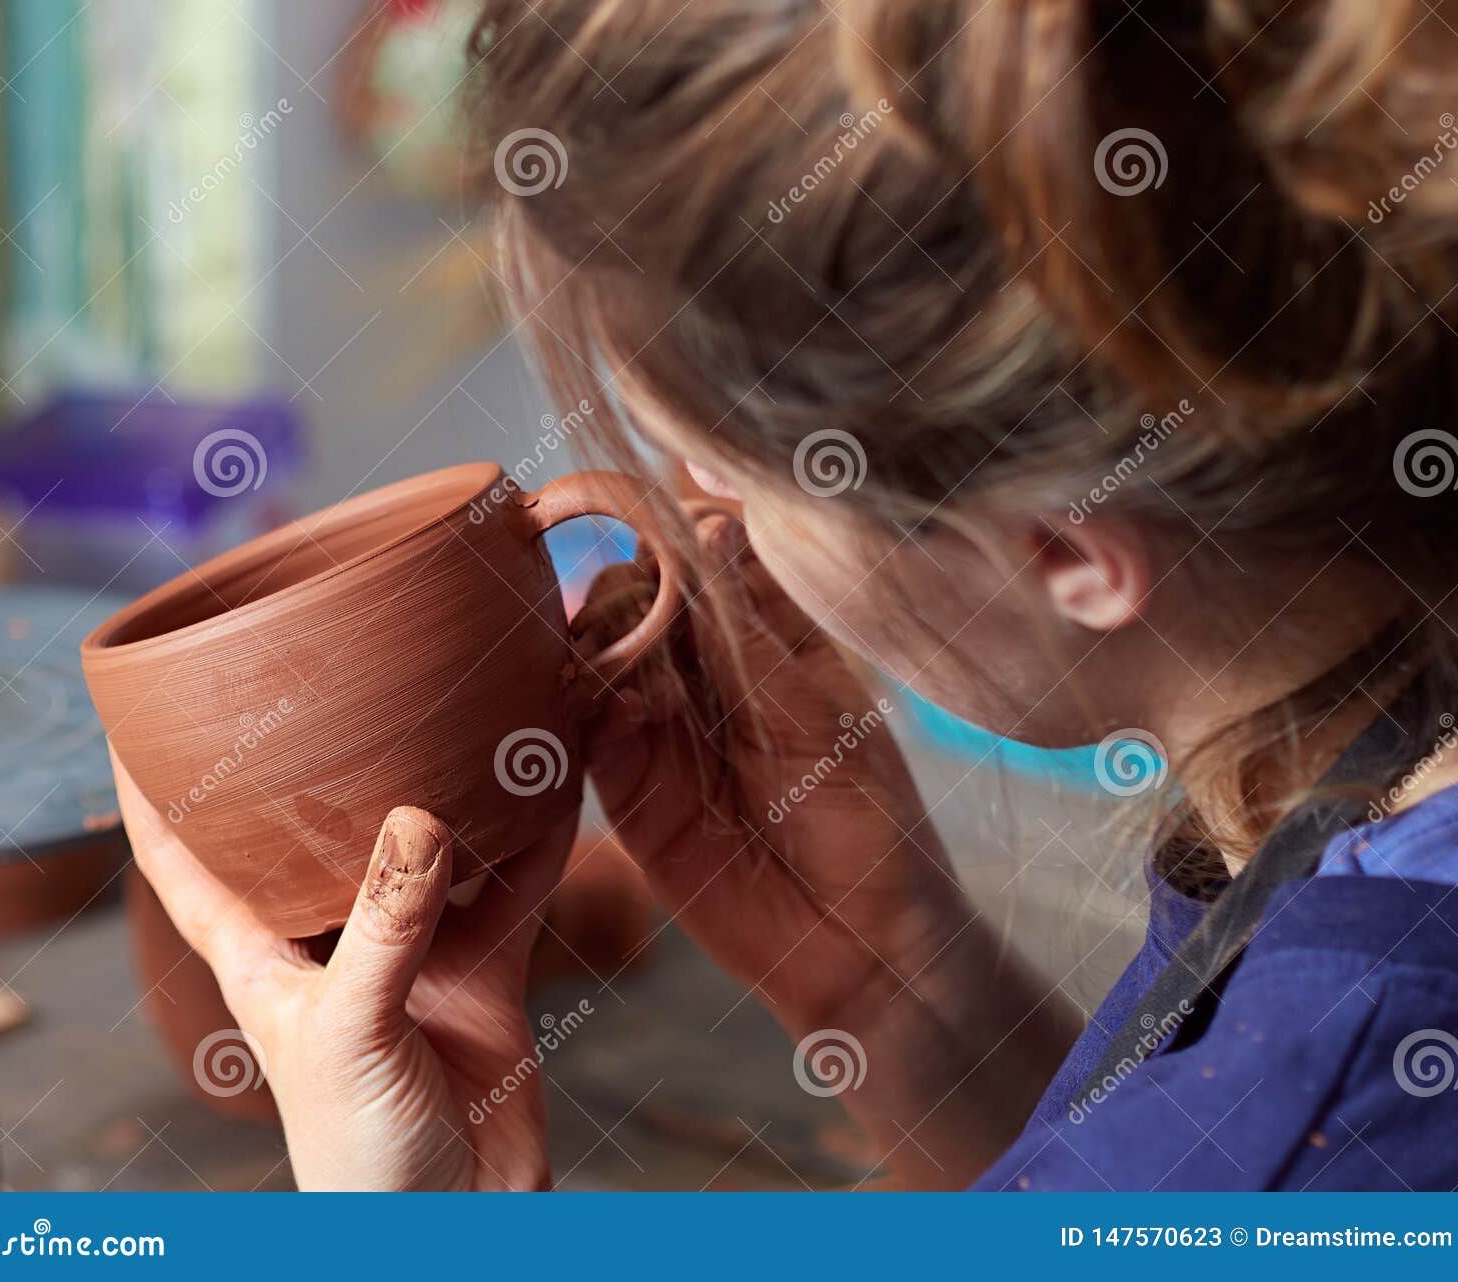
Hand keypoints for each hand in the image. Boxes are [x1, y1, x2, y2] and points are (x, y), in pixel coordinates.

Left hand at [113, 752, 573, 1190]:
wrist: (453, 1224)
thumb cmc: (357, 1159)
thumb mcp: (350, 1033)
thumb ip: (385, 927)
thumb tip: (420, 816)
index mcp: (262, 960)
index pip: (183, 864)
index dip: (150, 794)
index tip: (136, 715)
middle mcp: (334, 942)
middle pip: (313, 834)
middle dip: (318, 763)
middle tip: (330, 678)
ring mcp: (413, 954)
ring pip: (426, 848)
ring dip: (446, 789)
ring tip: (464, 708)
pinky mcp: (483, 975)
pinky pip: (512, 888)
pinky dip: (534, 839)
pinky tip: (553, 780)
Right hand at [576, 511, 956, 1039]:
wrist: (858, 942)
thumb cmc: (869, 818)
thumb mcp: (821, 714)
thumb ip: (755, 634)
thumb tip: (710, 531)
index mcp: (768, 638)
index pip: (708, 554)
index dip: (682, 529)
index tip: (666, 515)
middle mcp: (707, 672)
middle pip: (642, 592)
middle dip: (635, 582)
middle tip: (644, 594)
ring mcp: (663, 726)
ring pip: (604, 652)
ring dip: (608, 638)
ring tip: (634, 651)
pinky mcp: (629, 787)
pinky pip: (589, 729)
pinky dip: (596, 706)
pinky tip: (631, 708)